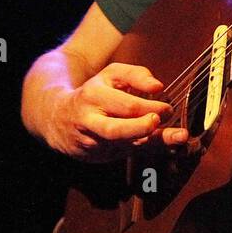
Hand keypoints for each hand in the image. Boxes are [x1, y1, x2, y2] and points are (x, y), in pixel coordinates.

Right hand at [46, 62, 189, 161]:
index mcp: (93, 96)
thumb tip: (157, 86)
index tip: (167, 107)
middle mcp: (90, 122)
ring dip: (152, 143)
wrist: (55, 118)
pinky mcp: (96, 157)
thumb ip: (135, 75)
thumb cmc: (92, 93)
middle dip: (144, 127)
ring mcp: (92, 142)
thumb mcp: (109, 75)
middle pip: (117, 129)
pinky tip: (167, 145)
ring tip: (176, 138)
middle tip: (164, 121)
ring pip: (122, 146)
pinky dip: (147, 149)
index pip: (124, 104)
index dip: (149, 107)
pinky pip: (125, 154)